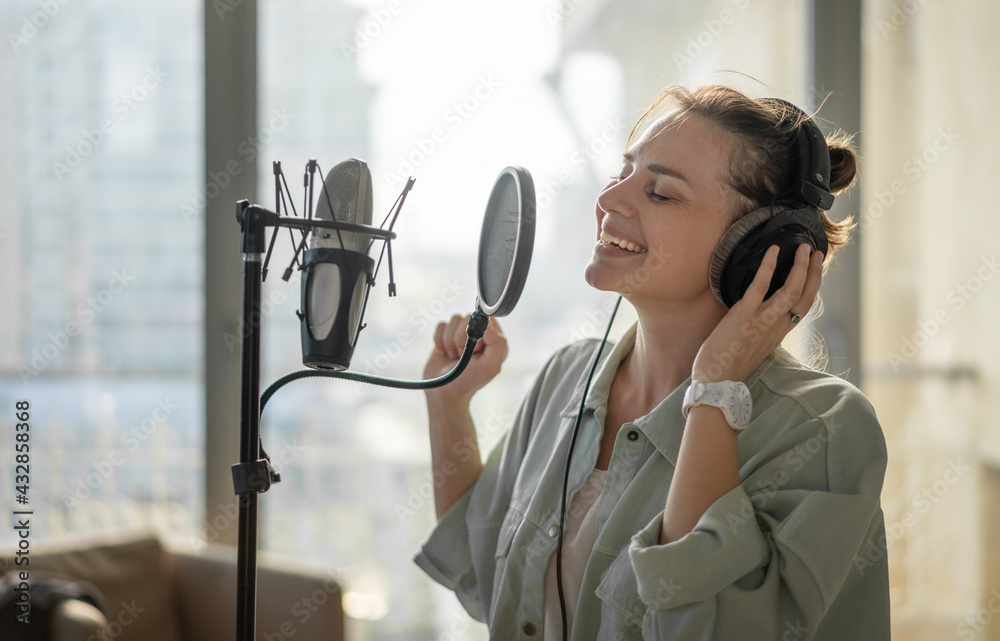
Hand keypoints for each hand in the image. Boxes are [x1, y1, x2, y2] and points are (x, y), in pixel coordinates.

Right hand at [424, 314, 507, 404]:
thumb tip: (489, 324)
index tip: (474, 350)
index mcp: (494, 340)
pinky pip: (441, 326)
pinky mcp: (446, 335)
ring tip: (455, 357)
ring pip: (454, 320)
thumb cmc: (468, 382)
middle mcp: (479, 334)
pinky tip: (445, 353)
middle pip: (468, 318)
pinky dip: (440, 341)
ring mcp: (462, 333)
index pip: (487, 319)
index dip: (477, 333)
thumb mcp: (489, 367)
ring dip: (450, 342)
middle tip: (462, 355)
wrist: (444, 392)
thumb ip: (497, 344)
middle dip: (461, 339)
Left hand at [692, 243, 822, 382]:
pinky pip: (760, 287)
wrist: (715, 384)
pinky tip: (772, 251)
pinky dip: (768, 267)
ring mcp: (761, 321)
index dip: (812, 286)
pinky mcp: (743, 316)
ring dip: (800, 267)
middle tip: (814, 252)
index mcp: (778, 334)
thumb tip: (757, 319)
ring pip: (791, 290)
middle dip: (813, 272)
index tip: (814, 269)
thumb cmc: (727, 367)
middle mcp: (776, 327)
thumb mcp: (752, 349)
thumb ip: (760, 333)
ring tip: (802, 248)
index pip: (803, 307)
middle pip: (805, 296)